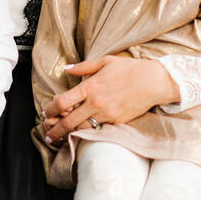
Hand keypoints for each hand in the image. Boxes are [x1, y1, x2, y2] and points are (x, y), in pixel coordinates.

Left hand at [41, 56, 178, 141]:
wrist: (154, 81)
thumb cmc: (130, 69)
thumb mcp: (105, 62)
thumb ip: (83, 67)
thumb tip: (66, 69)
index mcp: (91, 86)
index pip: (63, 102)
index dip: (51, 109)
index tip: (46, 112)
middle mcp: (97, 103)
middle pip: (68, 122)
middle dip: (55, 130)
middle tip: (47, 135)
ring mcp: (107, 114)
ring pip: (82, 129)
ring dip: (68, 134)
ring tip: (59, 137)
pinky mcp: (116, 122)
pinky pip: (97, 130)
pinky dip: (86, 132)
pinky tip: (78, 134)